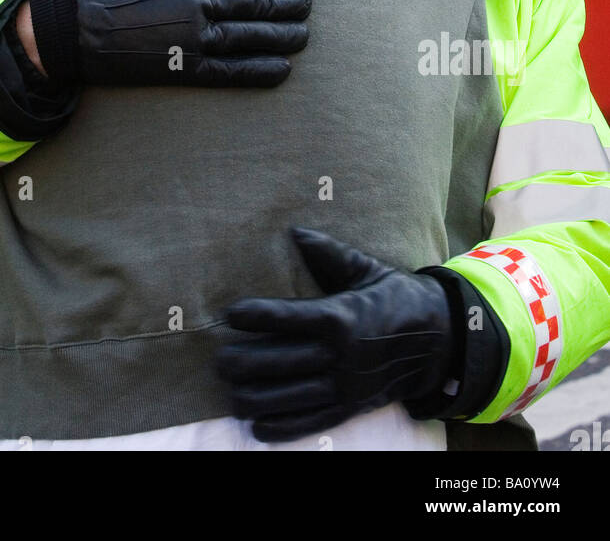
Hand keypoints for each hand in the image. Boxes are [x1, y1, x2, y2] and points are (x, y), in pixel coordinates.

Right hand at [60, 0, 310, 87]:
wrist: (73, 25)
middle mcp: (201, 6)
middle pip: (255, 6)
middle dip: (286, 6)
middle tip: (308, 6)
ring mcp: (196, 39)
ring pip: (251, 37)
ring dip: (282, 37)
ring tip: (303, 36)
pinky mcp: (186, 68)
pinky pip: (232, 71)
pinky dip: (259, 71)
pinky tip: (281, 70)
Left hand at [218, 228, 455, 440]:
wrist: (439, 341)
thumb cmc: (395, 297)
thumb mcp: (365, 269)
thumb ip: (328, 252)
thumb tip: (294, 231)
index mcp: (342, 316)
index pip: (290, 317)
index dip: (257, 316)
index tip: (229, 313)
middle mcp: (340, 355)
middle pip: (281, 362)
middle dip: (244, 362)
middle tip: (217, 360)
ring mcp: (345, 386)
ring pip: (289, 397)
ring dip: (254, 397)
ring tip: (229, 391)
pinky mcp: (350, 408)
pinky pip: (310, 422)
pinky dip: (281, 427)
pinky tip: (255, 424)